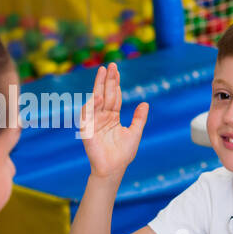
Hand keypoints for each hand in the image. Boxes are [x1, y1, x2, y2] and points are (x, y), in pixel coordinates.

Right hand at [81, 62, 149, 179]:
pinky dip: (92, 105)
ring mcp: (94, 121)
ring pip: (96, 99)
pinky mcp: (87, 129)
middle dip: (107, 80)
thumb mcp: (135, 133)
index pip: (114, 97)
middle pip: (105, 94)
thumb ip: (139, 118)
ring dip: (99, 86)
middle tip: (111, 65)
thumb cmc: (123, 153)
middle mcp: (102, 116)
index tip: (117, 70)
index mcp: (112, 117)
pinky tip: (98, 96)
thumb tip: (145, 103)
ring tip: (104, 72)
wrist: (114, 168)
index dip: (115, 84)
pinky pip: (88, 114)